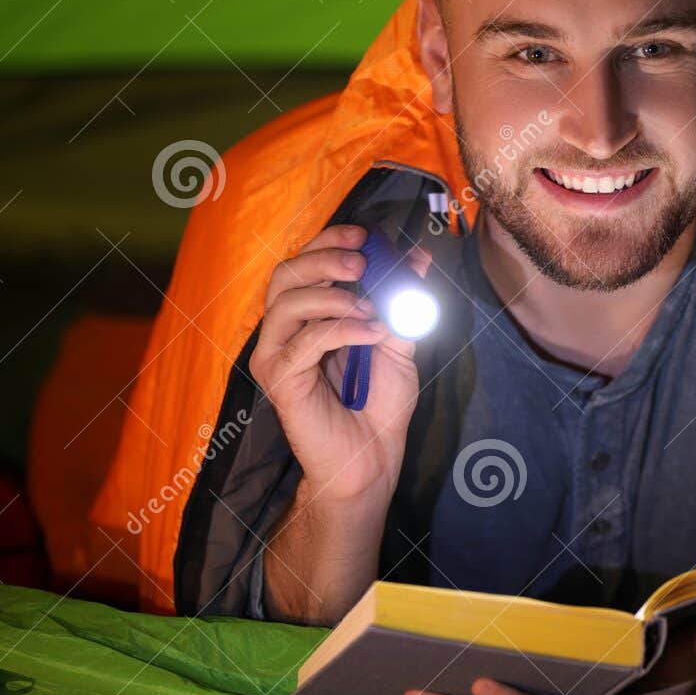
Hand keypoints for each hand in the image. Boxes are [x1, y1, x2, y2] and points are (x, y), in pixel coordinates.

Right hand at [251, 223, 432, 505]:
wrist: (372, 460)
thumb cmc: (379, 405)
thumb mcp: (399, 342)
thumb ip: (404, 302)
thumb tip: (420, 258)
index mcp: (307, 316)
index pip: (303, 263)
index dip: (329, 241)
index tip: (365, 235)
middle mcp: (283, 331)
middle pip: (285, 274)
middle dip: (324, 259)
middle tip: (362, 265)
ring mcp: (276, 355)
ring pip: (287, 303)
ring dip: (333, 296)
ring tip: (371, 310)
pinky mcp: (279, 379)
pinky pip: (305, 341)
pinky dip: (342, 329)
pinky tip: (373, 333)